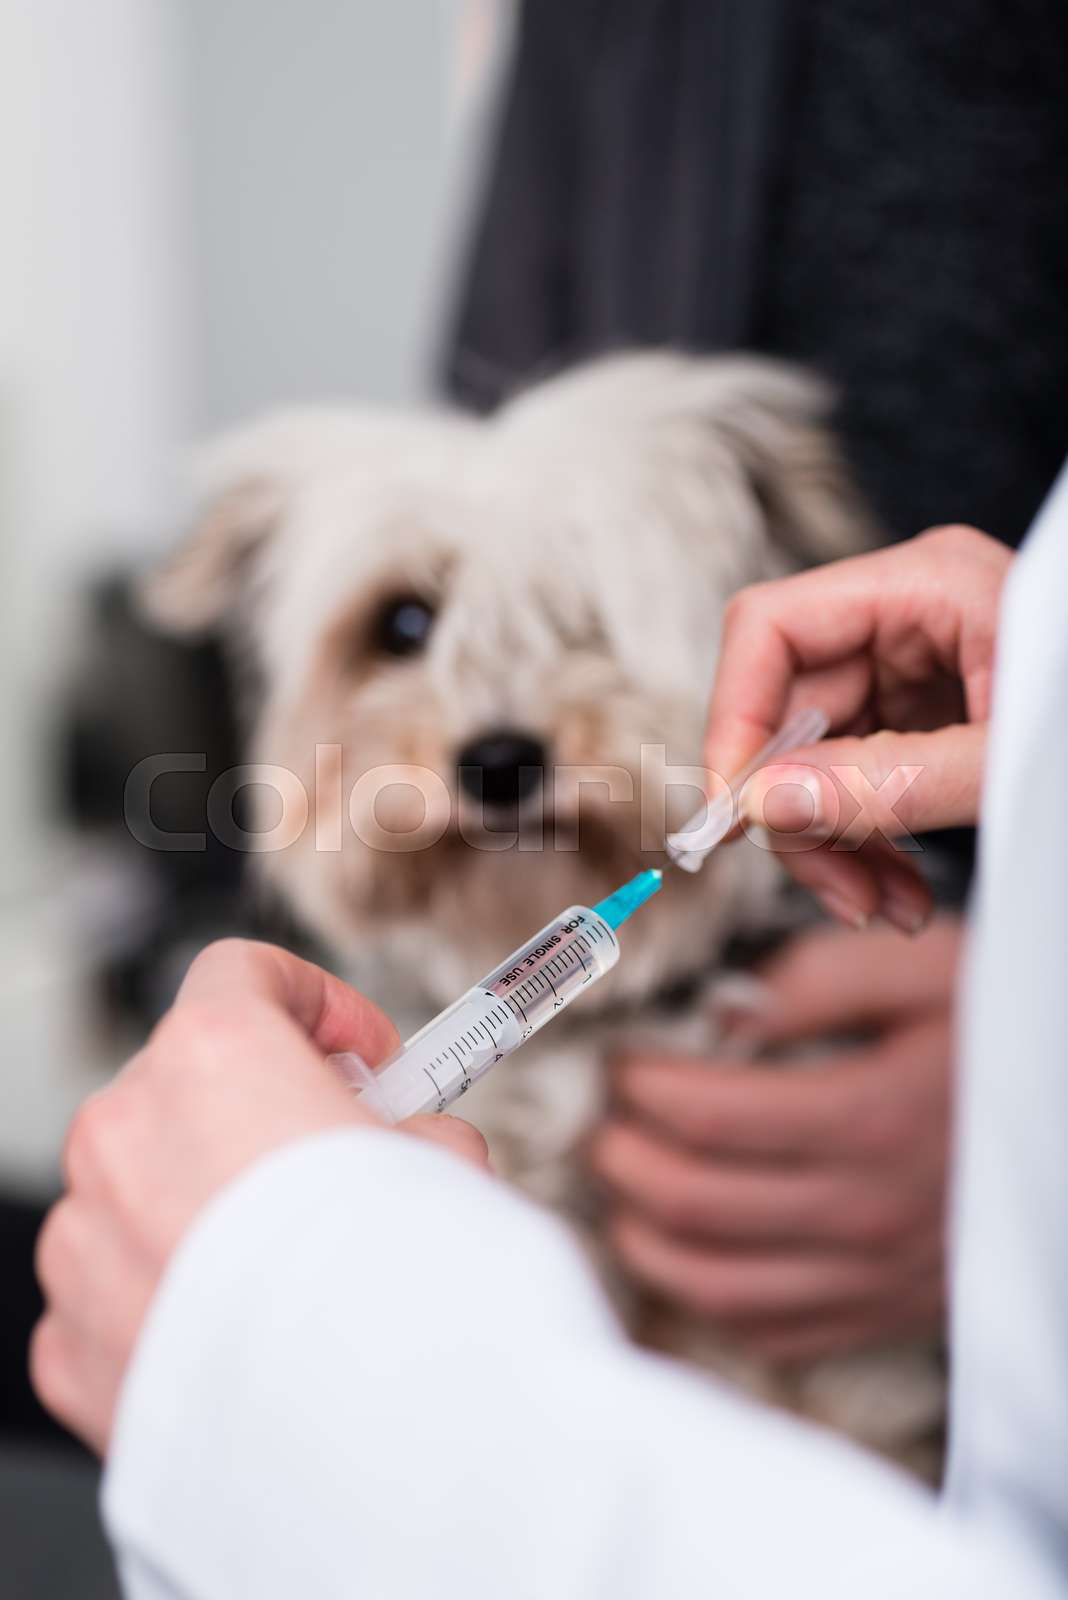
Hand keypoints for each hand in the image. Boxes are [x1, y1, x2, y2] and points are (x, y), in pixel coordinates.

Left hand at [31, 939, 487, 1454]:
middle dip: (261, 1109)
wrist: (370, 1451)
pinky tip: (253, 1330)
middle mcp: (126, 1132)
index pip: (242, 973)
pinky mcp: (71, 1341)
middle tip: (341, 1162)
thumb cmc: (408, 1289)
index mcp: (214, 1058)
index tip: (361, 1056)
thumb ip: (410, 1131)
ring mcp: (85, 1238)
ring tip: (301, 1264)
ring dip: (209, 1200)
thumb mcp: (453, 1164)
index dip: (317, 1003)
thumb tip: (408, 1147)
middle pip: (187, 1080)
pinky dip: (173, 1292)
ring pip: (141, 1185)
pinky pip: (119, 1285)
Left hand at [589, 920, 959, 1362]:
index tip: (623, 1063)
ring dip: (641, 1236)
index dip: (643, 1088)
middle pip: (695, 1204)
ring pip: (716, 1285)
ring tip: (623, 1184)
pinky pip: (768, 1332)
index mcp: (875, 1117)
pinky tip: (682, 1249)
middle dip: (624, 1158)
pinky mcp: (883, 1313)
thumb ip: (822, 975)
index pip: (711, 1118)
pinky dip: (702, 1298)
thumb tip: (725, 1016)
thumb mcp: (926, 967)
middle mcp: (871, 1211)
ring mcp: (877, 1276)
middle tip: (605, 1121)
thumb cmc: (989, 1029)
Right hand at [704, 524, 1010, 929]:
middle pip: (790, 708)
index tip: (736, 816)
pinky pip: (863, 777)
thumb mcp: (1004, 763)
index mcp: (924, 584)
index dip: (736, 718)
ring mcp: (917, 665)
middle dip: (802, 814)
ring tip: (879, 908)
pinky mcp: (930, 713)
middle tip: (835, 894)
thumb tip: (764, 806)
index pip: (770, 627)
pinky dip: (870, 841)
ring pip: (820, 756)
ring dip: (836, 845)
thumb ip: (886, 784)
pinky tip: (894, 894)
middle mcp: (908, 615)